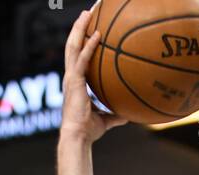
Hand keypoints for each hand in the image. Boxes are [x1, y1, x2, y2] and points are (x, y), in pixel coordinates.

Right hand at [61, 8, 126, 145]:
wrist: (78, 137)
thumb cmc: (88, 131)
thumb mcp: (105, 120)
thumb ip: (114, 114)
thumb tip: (128, 115)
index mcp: (76, 82)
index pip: (78, 56)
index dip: (82, 41)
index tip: (90, 28)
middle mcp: (71, 76)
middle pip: (73, 45)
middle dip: (79, 27)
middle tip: (87, 12)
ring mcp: (70, 77)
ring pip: (73, 45)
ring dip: (80, 27)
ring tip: (88, 13)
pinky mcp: (73, 81)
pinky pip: (82, 59)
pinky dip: (89, 45)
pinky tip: (97, 34)